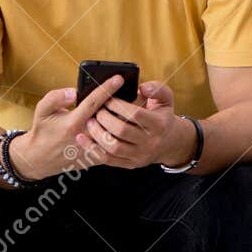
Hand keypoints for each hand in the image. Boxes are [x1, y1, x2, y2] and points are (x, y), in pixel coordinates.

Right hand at [8, 74, 128, 179]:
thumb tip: (74, 91)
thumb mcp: (42, 111)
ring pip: (116, 134)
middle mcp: (85, 136)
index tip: (119, 78)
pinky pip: (114, 147)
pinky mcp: (95, 158)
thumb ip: (55, 97)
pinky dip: (122, 136)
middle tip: (140, 94)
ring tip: (139, 108)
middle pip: (112, 119)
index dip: (107, 88)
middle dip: (126, 105)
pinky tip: (129, 125)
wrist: (39, 159)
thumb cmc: (43, 131)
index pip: (94, 102)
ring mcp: (92, 149)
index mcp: (73, 122)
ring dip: (128, 121)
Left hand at [77, 79, 193, 168]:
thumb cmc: (162, 117)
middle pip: (122, 131)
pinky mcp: (130, 164)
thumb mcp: (166, 100)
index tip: (107, 99)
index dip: (118, 106)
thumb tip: (142, 87)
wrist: (169, 143)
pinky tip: (82, 139)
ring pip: (113, 147)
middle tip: (96, 111)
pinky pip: (108, 160)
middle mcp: (150, 142)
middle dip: (104, 118)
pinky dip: (93, 149)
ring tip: (89, 122)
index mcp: (158, 124)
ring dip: (97, 133)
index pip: (135, 114)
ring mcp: (140, 155)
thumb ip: (157, 89)